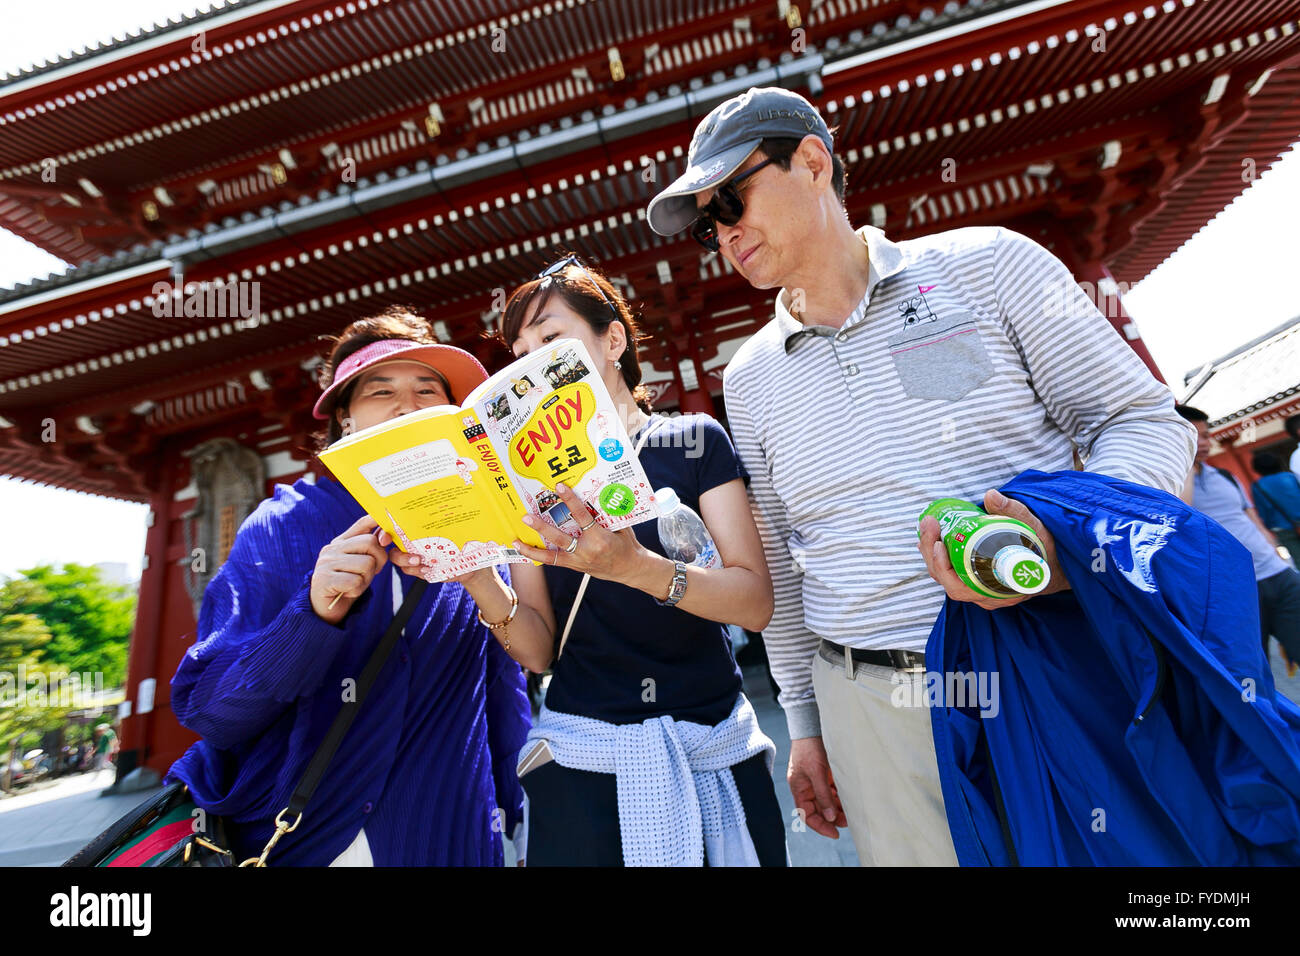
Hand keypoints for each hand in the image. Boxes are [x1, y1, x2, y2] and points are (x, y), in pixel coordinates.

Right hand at [311, 514, 389, 623]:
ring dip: (366, 579)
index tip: (387, 523)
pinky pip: (355, 581)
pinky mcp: (324, 579)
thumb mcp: (359, 565)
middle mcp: (332, 549)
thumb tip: (385, 536)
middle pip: (370, 543)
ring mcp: (326, 563)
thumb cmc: (346, 586)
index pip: (362, 524)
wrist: (324, 610)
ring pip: (366, 563)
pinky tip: (347, 592)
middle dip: (378, 561)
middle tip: (369, 574)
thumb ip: (369, 551)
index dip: (377, 520)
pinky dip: (356, 590)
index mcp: (341, 543)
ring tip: (355, 584)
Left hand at [512, 482, 646, 584]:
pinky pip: (553, 562)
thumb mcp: (620, 526)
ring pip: (551, 555)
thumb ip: (605, 513)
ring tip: (516, 540)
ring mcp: (579, 561)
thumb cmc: (626, 544)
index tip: (559, 487)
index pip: (581, 516)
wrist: (629, 568)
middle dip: (542, 527)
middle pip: (560, 538)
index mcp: (600, 538)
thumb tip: (591, 494)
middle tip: (527, 516)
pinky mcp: (575, 566)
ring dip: (532, 548)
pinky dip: (538, 556)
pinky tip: (524, 551)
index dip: (570, 500)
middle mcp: (586, 551)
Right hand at [788, 736, 846, 838]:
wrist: (812, 726)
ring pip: (828, 802)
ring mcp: (817, 781)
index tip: (835, 834)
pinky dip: (841, 797)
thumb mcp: (816, 772)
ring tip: (851, 812)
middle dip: (832, 818)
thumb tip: (830, 817)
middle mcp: (807, 787)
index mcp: (799, 788)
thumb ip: (823, 795)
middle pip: (819, 810)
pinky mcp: (826, 774)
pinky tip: (850, 798)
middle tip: (847, 822)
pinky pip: (834, 791)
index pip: (807, 815)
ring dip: (838, 808)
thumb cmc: (809, 748)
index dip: (820, 826)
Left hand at [916, 488, 1068, 610]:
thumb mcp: (1036, 531)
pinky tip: (933, 536)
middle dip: (931, 551)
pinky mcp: (974, 580)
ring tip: (928, 525)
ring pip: (945, 576)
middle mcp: (984, 596)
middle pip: (946, 579)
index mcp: (997, 592)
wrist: (1056, 566)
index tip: (938, 542)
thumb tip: (990, 495)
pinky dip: (939, 554)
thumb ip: (1014, 512)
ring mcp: (978, 590)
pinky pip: (950, 571)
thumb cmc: (1046, 552)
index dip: (944, 568)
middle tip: (929, 523)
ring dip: (931, 551)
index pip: (959, 588)